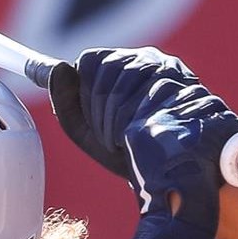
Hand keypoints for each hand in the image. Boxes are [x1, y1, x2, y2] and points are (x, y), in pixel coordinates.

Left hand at [48, 47, 208, 178]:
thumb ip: (67, 102)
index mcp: (130, 66)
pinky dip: (125, 124)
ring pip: (117, 79)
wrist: (173, 178)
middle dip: (97, 108)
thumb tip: (59, 68)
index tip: (93, 120)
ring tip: (125, 140)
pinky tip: (135, 139)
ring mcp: (166, 70)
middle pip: (102, 68)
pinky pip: (134, 95)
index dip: (85, 94)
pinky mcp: (178, 84)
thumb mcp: (90, 131)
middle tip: (112, 137)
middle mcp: (150, 60)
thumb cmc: (131, 153)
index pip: (91, 61)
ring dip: (111, 118)